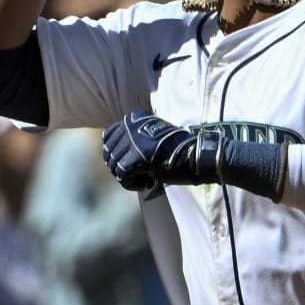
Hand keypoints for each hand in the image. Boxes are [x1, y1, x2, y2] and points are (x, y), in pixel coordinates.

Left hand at [102, 111, 221, 190]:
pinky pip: (122, 176)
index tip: (129, 164)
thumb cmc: (177, 150)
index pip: (107, 137)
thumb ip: (134, 139)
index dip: (115, 154)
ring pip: (114, 166)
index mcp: (133, 120)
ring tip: (147, 178)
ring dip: (129, 177)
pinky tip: (149, 182)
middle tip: (140, 174)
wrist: (196, 156)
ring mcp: (134, 141)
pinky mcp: (138, 157)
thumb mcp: (152, 137)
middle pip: (109, 154)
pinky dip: (133, 184)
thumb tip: (112, 155)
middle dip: (122, 169)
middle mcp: (130, 127)